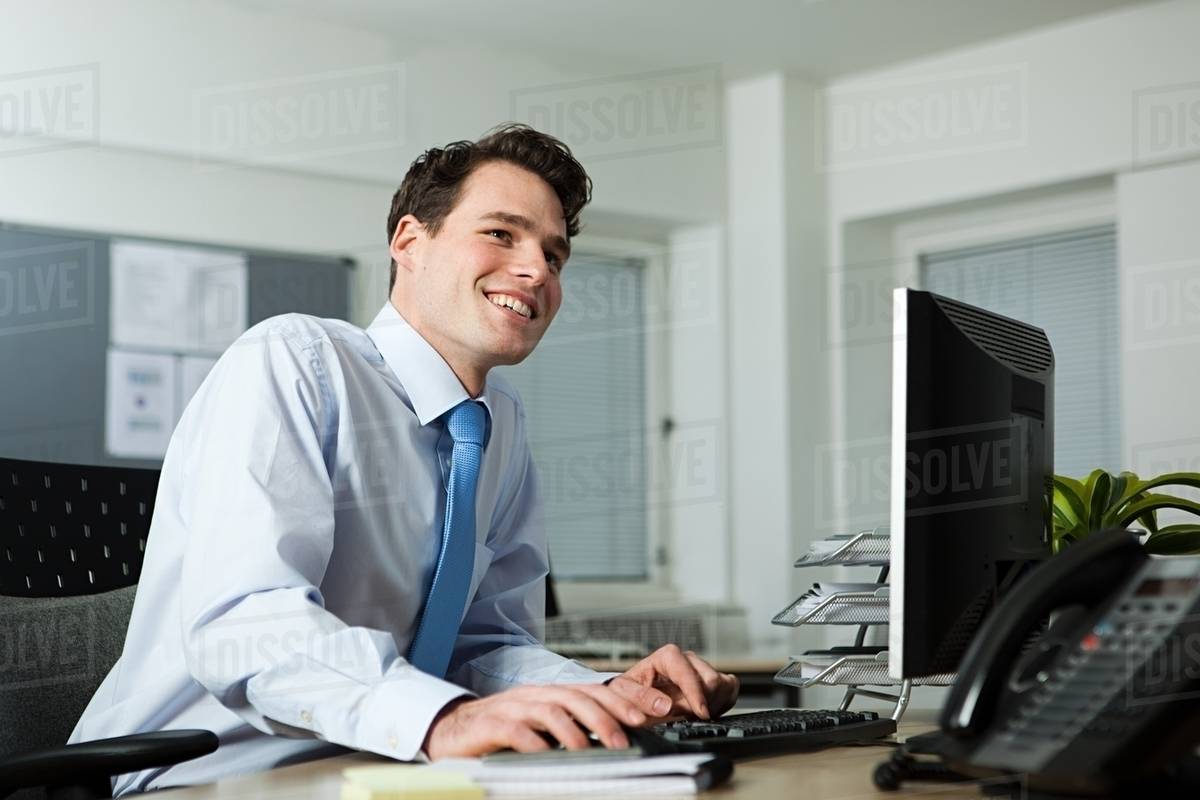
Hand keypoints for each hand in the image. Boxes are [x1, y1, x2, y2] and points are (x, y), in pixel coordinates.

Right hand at [422, 683, 651, 758]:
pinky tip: (551, 756)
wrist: (454, 729)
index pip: (597, 689)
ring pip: (554, 709)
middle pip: (579, 696)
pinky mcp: (493, 724)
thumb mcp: (544, 725)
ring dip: (580, 730)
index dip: (628, 698)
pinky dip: (538, 743)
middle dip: (609, 715)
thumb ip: (575, 727)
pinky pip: (520, 730)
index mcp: (554, 693)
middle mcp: (538, 695)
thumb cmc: (504, 730)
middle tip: (631, 736)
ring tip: (598, 749)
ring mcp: (515, 707)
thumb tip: (620, 738)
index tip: (655, 711)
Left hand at [609, 644, 739, 721]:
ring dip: (712, 705)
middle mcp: (686, 659)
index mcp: (666, 657)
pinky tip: (704, 711)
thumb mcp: (623, 695)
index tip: (699, 713)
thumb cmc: (628, 693)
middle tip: (685, 716)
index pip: (688, 671)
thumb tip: (664, 705)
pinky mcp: (712, 679)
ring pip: (723, 686)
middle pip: (711, 681)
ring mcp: (701, 668)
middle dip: (702, 704)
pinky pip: (731, 689)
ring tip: (691, 714)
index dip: (696, 694)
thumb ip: (641, 699)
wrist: (635, 696)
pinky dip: (722, 704)